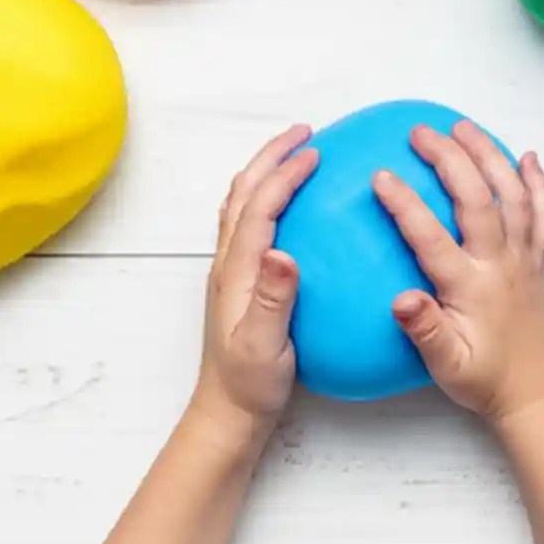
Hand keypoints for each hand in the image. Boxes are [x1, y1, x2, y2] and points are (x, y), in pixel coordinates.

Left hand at [192, 125, 318, 443]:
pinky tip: (293, 203)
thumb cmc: (250, 384)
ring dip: (266, 170)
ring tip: (297, 153)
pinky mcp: (241, 281)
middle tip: (306, 133)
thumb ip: (272, 300)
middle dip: (271, 156)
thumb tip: (282, 252)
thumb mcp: (264, 346)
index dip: (284, 175)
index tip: (315, 152)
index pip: (259, 207)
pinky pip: (251, 222)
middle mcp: (229, 263)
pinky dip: (268, 196)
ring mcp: (232, 270)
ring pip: (243, 203)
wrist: (229, 410)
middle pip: (244, 192)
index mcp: (237, 271)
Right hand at [373, 121, 543, 424]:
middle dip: (449, 158)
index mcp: (470, 287)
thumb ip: (425, 330)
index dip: (405, 204)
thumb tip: (402, 300)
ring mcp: (523, 259)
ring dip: (489, 156)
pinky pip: (543, 214)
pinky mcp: (536, 262)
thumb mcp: (447, 365)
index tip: (380, 176)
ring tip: (463, 127)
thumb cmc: (485, 379)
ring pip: (512, 195)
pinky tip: (527, 159)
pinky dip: (538, 183)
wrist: (535, 392)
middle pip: (477, 198)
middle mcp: (500, 264)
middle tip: (420, 133)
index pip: (431, 236)